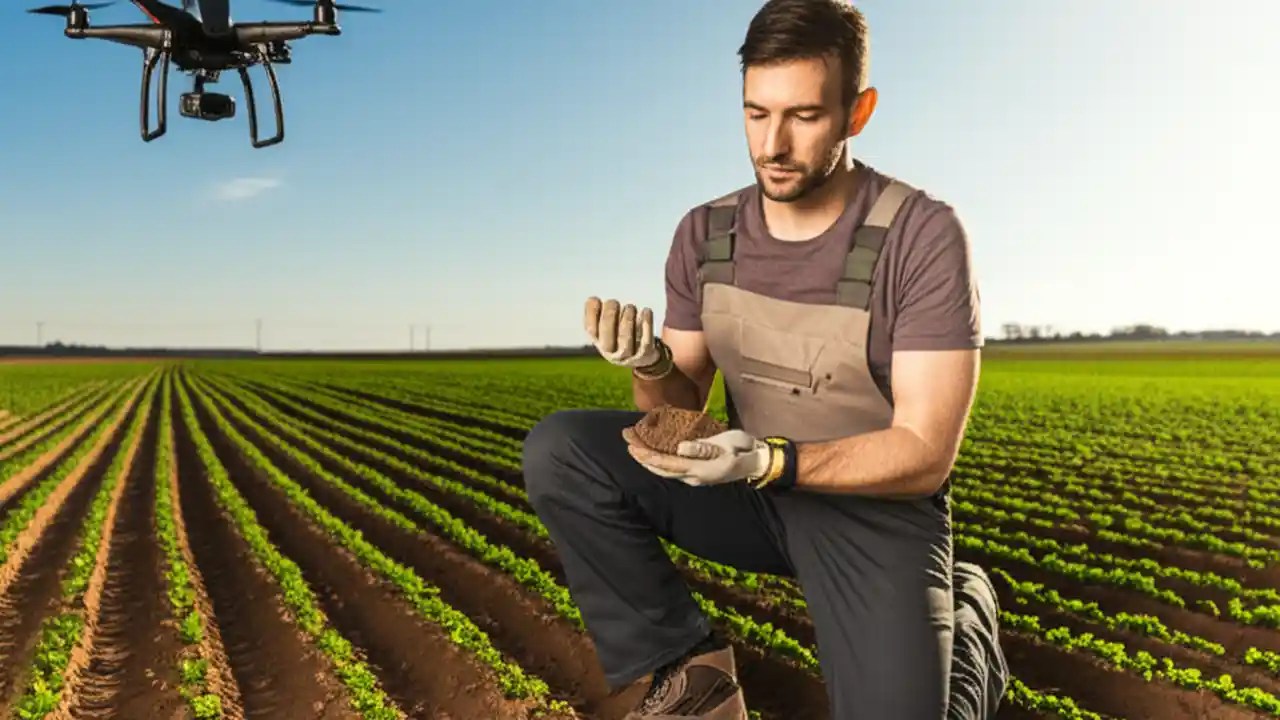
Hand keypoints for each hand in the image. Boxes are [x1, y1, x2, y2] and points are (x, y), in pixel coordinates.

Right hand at [584, 296, 663, 368]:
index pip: (590, 330)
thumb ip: (600, 313)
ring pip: (626, 339)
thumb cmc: (621, 335)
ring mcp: (628, 355)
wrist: (643, 358)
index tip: (596, 300)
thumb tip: (592, 301)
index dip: (591, 314)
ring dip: (627, 319)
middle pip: (607, 336)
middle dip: (609, 316)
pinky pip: (646, 341)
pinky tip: (646, 311)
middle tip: (614, 303)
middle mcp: (611, 352)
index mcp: (599, 342)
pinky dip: (646, 324)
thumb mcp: (607, 327)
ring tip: (630, 307)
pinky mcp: (645, 355)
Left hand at [624, 429, 770, 485]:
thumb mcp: (727, 444)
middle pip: (662, 469)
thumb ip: (703, 447)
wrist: (756, 463)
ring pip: (666, 471)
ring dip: (649, 460)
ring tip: (635, 448)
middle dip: (643, 457)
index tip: (633, 445)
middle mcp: (694, 477)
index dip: (648, 455)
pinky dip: (660, 462)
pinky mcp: (697, 474)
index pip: (667, 464)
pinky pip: (673, 469)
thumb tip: (680, 448)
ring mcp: (695, 477)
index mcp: (700, 469)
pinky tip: (654, 454)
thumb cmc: (743, 449)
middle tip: (627, 443)